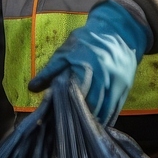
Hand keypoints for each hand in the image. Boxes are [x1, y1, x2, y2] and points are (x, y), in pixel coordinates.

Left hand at [27, 0, 151, 124]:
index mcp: (87, 66)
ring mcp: (117, 83)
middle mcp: (104, 76)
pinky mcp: (126, 87)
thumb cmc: (87, 41)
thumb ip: (50, 70)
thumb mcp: (66, 51)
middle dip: (82, 116)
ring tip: (83, 126)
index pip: (77, 95)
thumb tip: (32, 88)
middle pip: (94, 106)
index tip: (60, 115)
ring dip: (95, 119)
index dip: (69, 107)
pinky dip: (107, 117)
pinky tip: (98, 122)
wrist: (117, 31)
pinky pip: (117, 108)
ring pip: (106, 109)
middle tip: (71, 123)